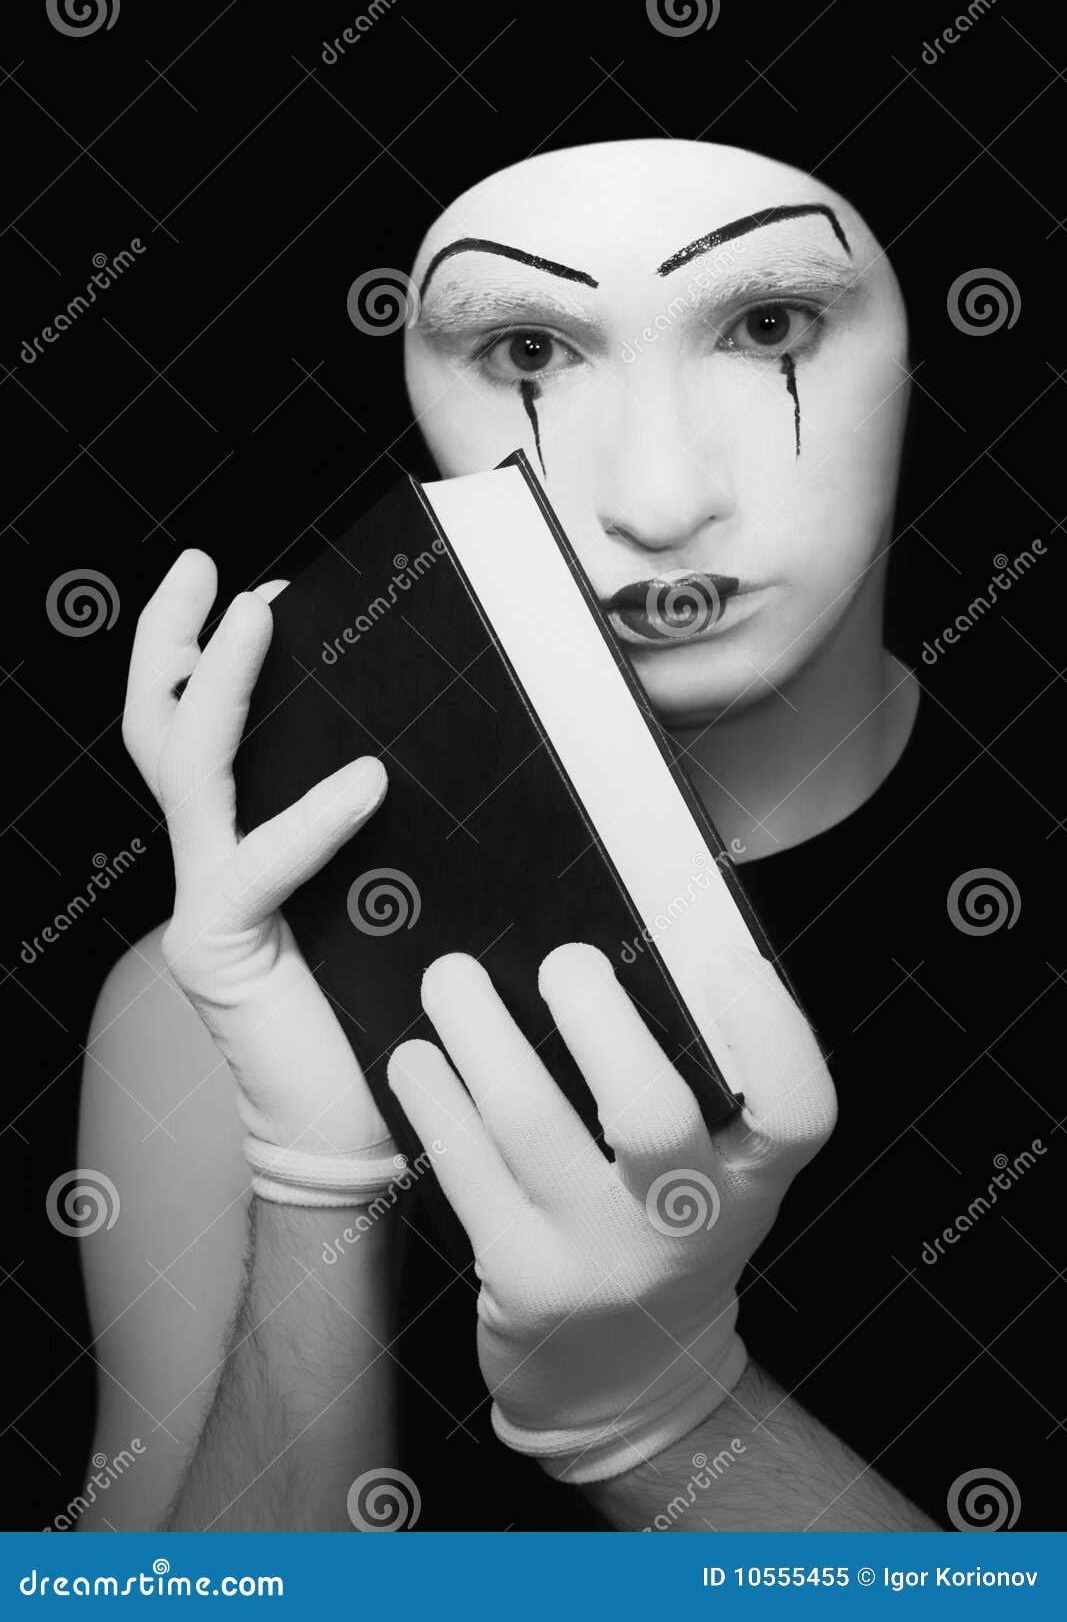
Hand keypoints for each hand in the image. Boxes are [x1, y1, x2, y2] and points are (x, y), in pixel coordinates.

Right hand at [122, 548, 402, 1205]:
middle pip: (160, 732)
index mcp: (244, 849)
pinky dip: (308, 819)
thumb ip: (377, 834)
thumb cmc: (382, 1008)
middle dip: (173, 639)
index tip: (254, 588)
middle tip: (203, 566)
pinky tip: (363, 783)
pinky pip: (254, 865)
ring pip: (186, 771)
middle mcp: (209, 865)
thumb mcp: (384, 894)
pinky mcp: (223, 951)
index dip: (208, 658)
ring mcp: (205, 905)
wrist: (357, 1129)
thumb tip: (433, 750)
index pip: (203, 737)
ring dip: (216, 685)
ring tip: (256, 615)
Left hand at [387, 941, 835, 1481]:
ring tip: (451, 977)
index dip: (770, 1031)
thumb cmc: (664, 1234)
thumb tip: (631, 946)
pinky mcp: (519, 1276)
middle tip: (564, 959)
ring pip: (532, 1127)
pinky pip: (467, 1169)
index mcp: (749, 1182)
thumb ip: (699, 1086)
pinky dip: (435, 1098)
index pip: (797, 1111)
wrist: (620, 1382)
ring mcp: (597, 1258)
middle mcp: (684, 1225)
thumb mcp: (714, 1177)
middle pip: (652, 1115)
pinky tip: (418, 1056)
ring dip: (484, 1037)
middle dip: (599, 1020)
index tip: (726, 957)